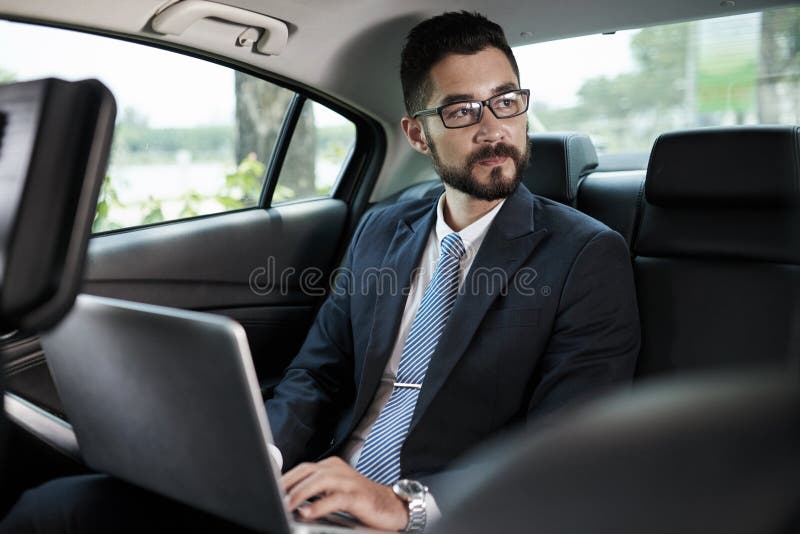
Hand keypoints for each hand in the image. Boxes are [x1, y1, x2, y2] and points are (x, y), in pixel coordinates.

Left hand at [282, 456, 407, 530]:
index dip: (285, 478)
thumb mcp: (335, 492)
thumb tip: (289, 499)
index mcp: (332, 467)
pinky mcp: (358, 496)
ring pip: (320, 481)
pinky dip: (320, 505)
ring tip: (287, 505)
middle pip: (308, 471)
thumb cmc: (362, 501)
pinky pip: (336, 498)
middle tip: (274, 497)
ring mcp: (349, 481)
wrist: (393, 506)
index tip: (271, 489)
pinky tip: (308, 512)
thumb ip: (316, 492)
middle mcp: (339, 470)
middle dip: (289, 484)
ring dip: (301, 493)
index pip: (302, 468)